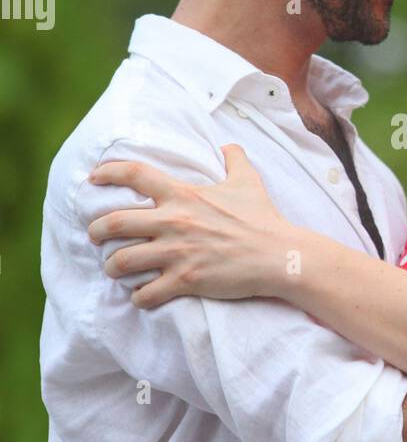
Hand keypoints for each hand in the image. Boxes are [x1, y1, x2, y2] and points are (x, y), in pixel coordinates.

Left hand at [87, 145, 301, 307]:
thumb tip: (229, 146)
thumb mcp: (248, 181)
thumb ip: (235, 159)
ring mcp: (177, 253)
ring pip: (121, 261)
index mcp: (183, 194)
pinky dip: (138, 296)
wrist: (278, 255)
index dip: (108, 172)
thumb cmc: (263, 218)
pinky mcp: (185, 280)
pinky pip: (145, 293)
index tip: (93, 177)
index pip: (134, 174)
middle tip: (94, 235)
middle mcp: (173, 222)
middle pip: (113, 222)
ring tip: (114, 269)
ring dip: (112, 266)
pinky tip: (141, 295)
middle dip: (95, 230)